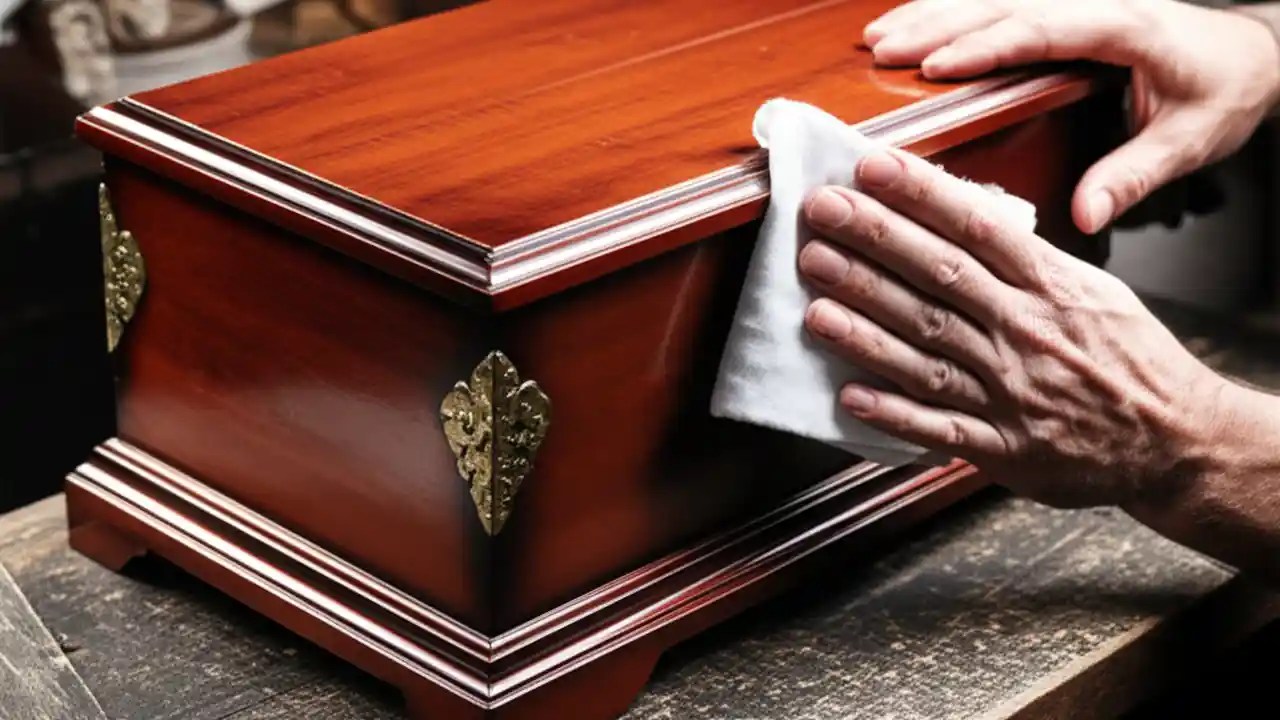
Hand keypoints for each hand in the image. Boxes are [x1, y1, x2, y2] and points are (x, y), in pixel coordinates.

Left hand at [797, 149, 1245, 507]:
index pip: (976, 228)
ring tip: (814, 295)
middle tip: (822, 212)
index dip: (919, 194)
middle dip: (874, 241)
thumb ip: (1027, 260)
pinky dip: (895, 414)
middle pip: (939, 279)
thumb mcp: (1091, 291)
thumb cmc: (1127, 359)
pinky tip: (850, 395)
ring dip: (865, 324)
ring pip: (927, 351)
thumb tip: (963, 218)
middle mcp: (1024, 334)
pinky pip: (940, 430)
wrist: (1176, 440)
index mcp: (1049, 288)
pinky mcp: (1003, 448)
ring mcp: (1010, 393)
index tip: (871, 168)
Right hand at [862, 0, 1279, 233]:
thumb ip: (1133, 175)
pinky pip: (1000, 4)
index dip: (984, 47)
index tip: (935, 66)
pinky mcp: (1066, 12)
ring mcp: (1078, 2)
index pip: (1042, 27)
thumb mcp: (1189, 140)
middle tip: (883, 49)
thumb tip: (1086, 214)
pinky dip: (951, 13)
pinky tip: (914, 22)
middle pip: (1002, 3)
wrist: (1252, 56)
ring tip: (879, 38)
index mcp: (1126, 26)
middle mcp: (1096, 3)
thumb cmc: (1225, 92)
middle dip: (936, 25)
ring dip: (932, 14)